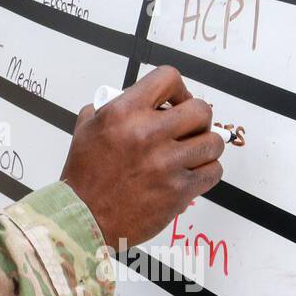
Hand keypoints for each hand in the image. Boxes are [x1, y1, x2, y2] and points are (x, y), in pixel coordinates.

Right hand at [61, 66, 223, 253]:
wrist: (82, 217)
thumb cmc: (84, 176)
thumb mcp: (87, 129)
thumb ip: (110, 108)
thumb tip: (133, 100)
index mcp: (123, 113)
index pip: (168, 78)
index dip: (179, 89)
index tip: (177, 102)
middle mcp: (147, 133)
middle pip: (201, 110)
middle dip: (198, 119)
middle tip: (189, 129)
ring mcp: (166, 163)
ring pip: (213, 142)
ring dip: (204, 146)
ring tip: (191, 153)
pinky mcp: (179, 190)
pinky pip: (212, 171)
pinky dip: (206, 171)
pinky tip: (190, 173)